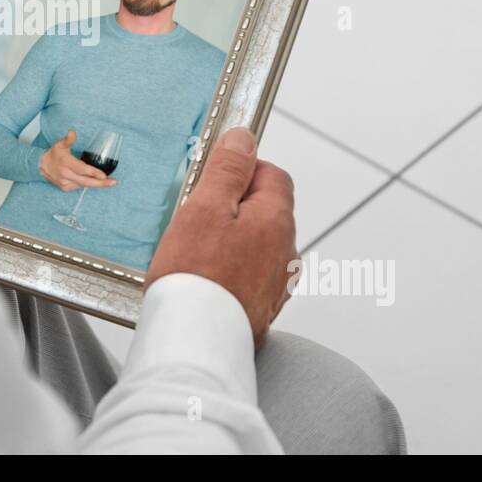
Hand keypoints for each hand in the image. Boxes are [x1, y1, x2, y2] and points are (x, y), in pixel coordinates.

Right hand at [38, 129, 117, 191]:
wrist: (41, 165)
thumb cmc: (54, 154)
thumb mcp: (60, 144)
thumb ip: (68, 139)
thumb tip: (72, 132)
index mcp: (65, 163)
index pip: (82, 169)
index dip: (93, 173)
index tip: (104, 175)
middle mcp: (65, 174)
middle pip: (85, 181)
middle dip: (100, 183)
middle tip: (113, 182)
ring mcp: (64, 183)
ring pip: (83, 185)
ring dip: (96, 183)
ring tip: (108, 182)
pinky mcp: (65, 188)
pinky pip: (79, 186)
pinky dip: (87, 183)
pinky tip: (93, 180)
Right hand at [145, 126, 297, 351]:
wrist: (197, 344)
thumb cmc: (197, 276)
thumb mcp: (205, 207)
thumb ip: (228, 169)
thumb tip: (245, 137)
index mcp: (276, 219)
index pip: (271, 174)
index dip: (240, 170)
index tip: (210, 181)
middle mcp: (286, 250)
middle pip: (264, 210)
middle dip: (232, 207)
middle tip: (195, 219)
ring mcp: (277, 283)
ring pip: (255, 244)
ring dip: (231, 241)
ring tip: (195, 254)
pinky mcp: (263, 308)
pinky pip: (249, 275)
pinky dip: (230, 271)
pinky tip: (205, 280)